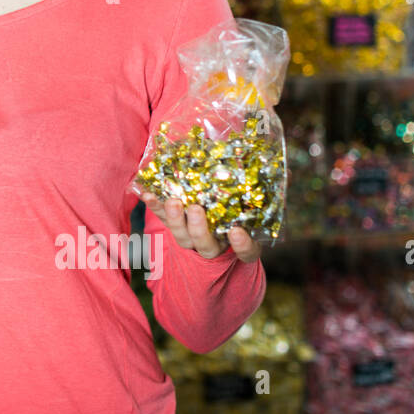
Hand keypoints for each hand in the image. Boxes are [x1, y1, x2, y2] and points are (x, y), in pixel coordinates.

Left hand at [139, 190, 261, 263]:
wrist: (217, 215)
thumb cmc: (240, 208)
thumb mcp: (251, 206)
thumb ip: (254, 192)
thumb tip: (266, 161)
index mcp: (240, 242)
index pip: (246, 252)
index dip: (242, 245)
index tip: (236, 232)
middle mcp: (215, 244)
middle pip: (206, 245)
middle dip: (199, 228)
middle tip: (195, 209)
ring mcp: (192, 238)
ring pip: (183, 237)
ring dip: (175, 219)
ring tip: (171, 201)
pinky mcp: (175, 226)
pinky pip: (163, 220)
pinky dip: (155, 207)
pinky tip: (147, 194)